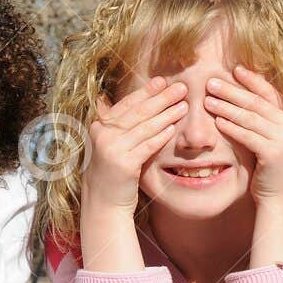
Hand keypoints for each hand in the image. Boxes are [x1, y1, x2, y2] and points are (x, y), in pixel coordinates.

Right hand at [82, 77, 188, 225]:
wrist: (103, 202)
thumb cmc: (112, 171)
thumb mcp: (111, 144)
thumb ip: (121, 124)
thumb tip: (142, 100)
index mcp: (98, 125)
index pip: (126, 104)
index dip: (145, 91)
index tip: (162, 80)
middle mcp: (102, 134)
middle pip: (137, 112)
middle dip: (161, 98)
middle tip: (180, 88)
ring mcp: (111, 149)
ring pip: (144, 127)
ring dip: (166, 115)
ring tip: (183, 105)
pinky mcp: (123, 165)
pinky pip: (147, 146)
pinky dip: (161, 136)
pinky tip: (174, 128)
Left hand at [202, 66, 282, 206]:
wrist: (280, 196)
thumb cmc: (269, 164)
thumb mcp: (270, 136)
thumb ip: (262, 117)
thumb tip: (240, 94)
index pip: (269, 91)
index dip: (251, 79)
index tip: (233, 69)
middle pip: (257, 101)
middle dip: (232, 90)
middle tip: (211, 82)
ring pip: (251, 117)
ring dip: (227, 107)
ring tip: (208, 100)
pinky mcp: (274, 153)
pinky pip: (249, 136)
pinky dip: (232, 127)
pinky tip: (217, 122)